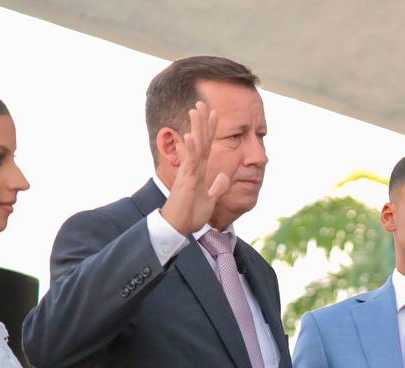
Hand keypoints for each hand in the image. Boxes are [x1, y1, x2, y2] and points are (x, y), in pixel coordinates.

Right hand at [159, 101, 229, 236]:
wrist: (179, 227)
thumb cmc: (191, 214)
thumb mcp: (210, 199)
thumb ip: (217, 187)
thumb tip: (225, 176)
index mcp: (199, 171)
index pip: (207, 146)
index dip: (211, 130)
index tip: (215, 114)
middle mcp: (192, 168)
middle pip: (200, 141)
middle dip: (202, 122)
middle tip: (202, 102)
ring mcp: (188, 172)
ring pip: (194, 146)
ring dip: (196, 128)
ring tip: (195, 110)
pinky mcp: (185, 181)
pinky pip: (189, 162)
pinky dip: (191, 149)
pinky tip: (192, 136)